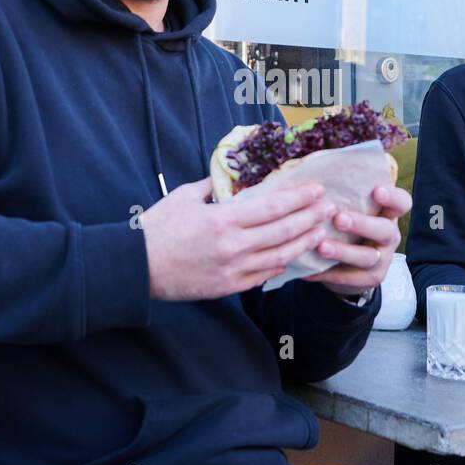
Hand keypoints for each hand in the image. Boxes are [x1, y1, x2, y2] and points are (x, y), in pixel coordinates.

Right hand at [139, 178, 335, 300]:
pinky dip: (280, 265)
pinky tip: (291, 257)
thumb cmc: (155, 228)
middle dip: (311, 218)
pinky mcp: (227, 287)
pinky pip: (262, 276)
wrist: (135, 267)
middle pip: (284, 231)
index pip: (273, 207)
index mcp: (224, 219)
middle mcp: (234, 245)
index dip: (300, 198)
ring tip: (320, 232)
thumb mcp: (184, 197)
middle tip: (329, 209)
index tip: (317, 190)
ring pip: (279, 256)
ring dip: (303, 243)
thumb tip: (230, 177)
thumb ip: (212, 187)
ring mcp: (232, 269)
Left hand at [304, 184, 411, 296]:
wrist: (347, 264)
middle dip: (362, 224)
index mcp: (387, 213)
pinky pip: (352, 278)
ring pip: (368, 256)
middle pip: (385, 230)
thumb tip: (307, 166)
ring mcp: (383, 258)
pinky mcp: (371, 279)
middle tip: (338, 219)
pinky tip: (311, 271)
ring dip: (344, 251)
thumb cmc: (344, 224)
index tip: (376, 191)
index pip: (401, 203)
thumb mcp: (347, 208)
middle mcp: (389, 235)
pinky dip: (330, 274)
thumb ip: (339, 193)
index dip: (392, 197)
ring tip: (321, 247)